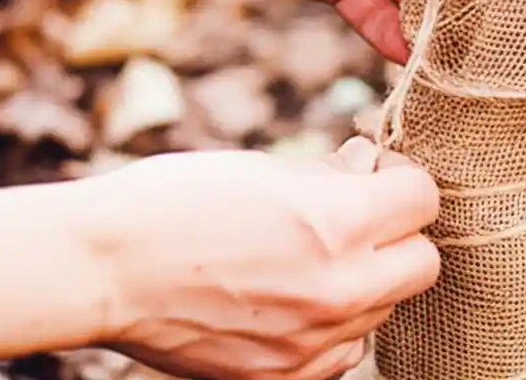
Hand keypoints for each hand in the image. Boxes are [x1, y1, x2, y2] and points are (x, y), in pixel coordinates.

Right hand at [77, 138, 440, 379]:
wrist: (102, 270)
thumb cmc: (175, 202)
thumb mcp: (265, 168)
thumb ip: (332, 178)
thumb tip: (371, 171)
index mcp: (335, 224)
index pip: (424, 199)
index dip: (400, 177)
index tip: (374, 172)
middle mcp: (337, 291)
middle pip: (423, 264)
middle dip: (398, 235)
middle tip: (357, 217)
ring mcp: (312, 345)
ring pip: (384, 311)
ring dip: (365, 283)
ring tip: (308, 260)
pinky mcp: (285, 379)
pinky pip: (344, 353)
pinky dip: (331, 328)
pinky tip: (290, 300)